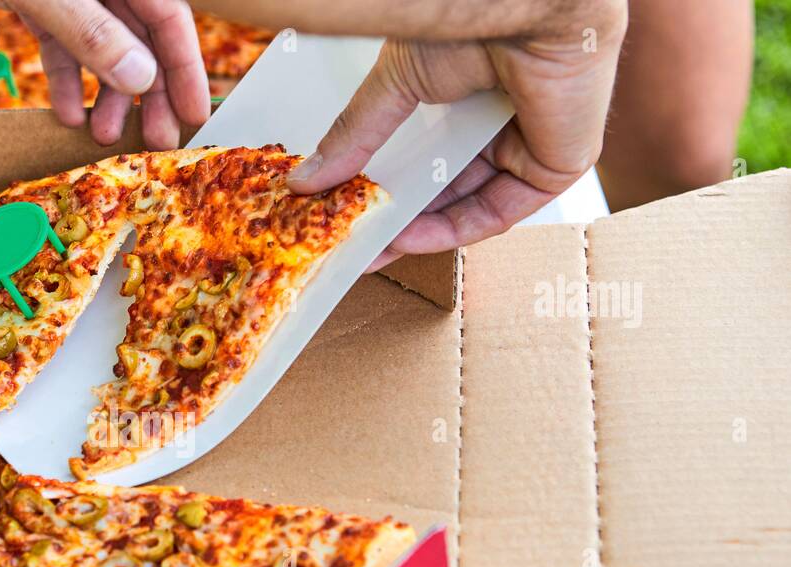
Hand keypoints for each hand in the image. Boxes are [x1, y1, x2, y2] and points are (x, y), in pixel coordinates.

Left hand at [0, 0, 210, 148]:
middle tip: (155, 142)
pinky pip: (60, 42)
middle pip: (141, 36)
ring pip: (102, 45)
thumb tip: (140, 79)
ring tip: (103, 137)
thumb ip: (92, 32)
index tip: (195, 116)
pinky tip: (66, 115)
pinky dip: (64, 78)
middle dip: (149, 92)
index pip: (170, 19)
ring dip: (106, 93)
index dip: (185, 70)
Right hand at [286, 2, 628, 268]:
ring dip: (418, 232)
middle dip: (398, 220)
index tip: (346, 213)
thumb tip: (306, 178)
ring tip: (370, 249)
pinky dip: (452, 231)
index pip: (428, 156)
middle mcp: (502, 121)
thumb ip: (355, 135)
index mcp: (471, 93)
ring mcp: (531, 146)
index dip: (387, 189)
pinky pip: (499, 212)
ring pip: (470, 205)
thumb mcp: (395, 84)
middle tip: (354, 245)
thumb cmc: (469, 18)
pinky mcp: (554, 168)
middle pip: (447, 188)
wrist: (522, 4)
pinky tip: (407, 238)